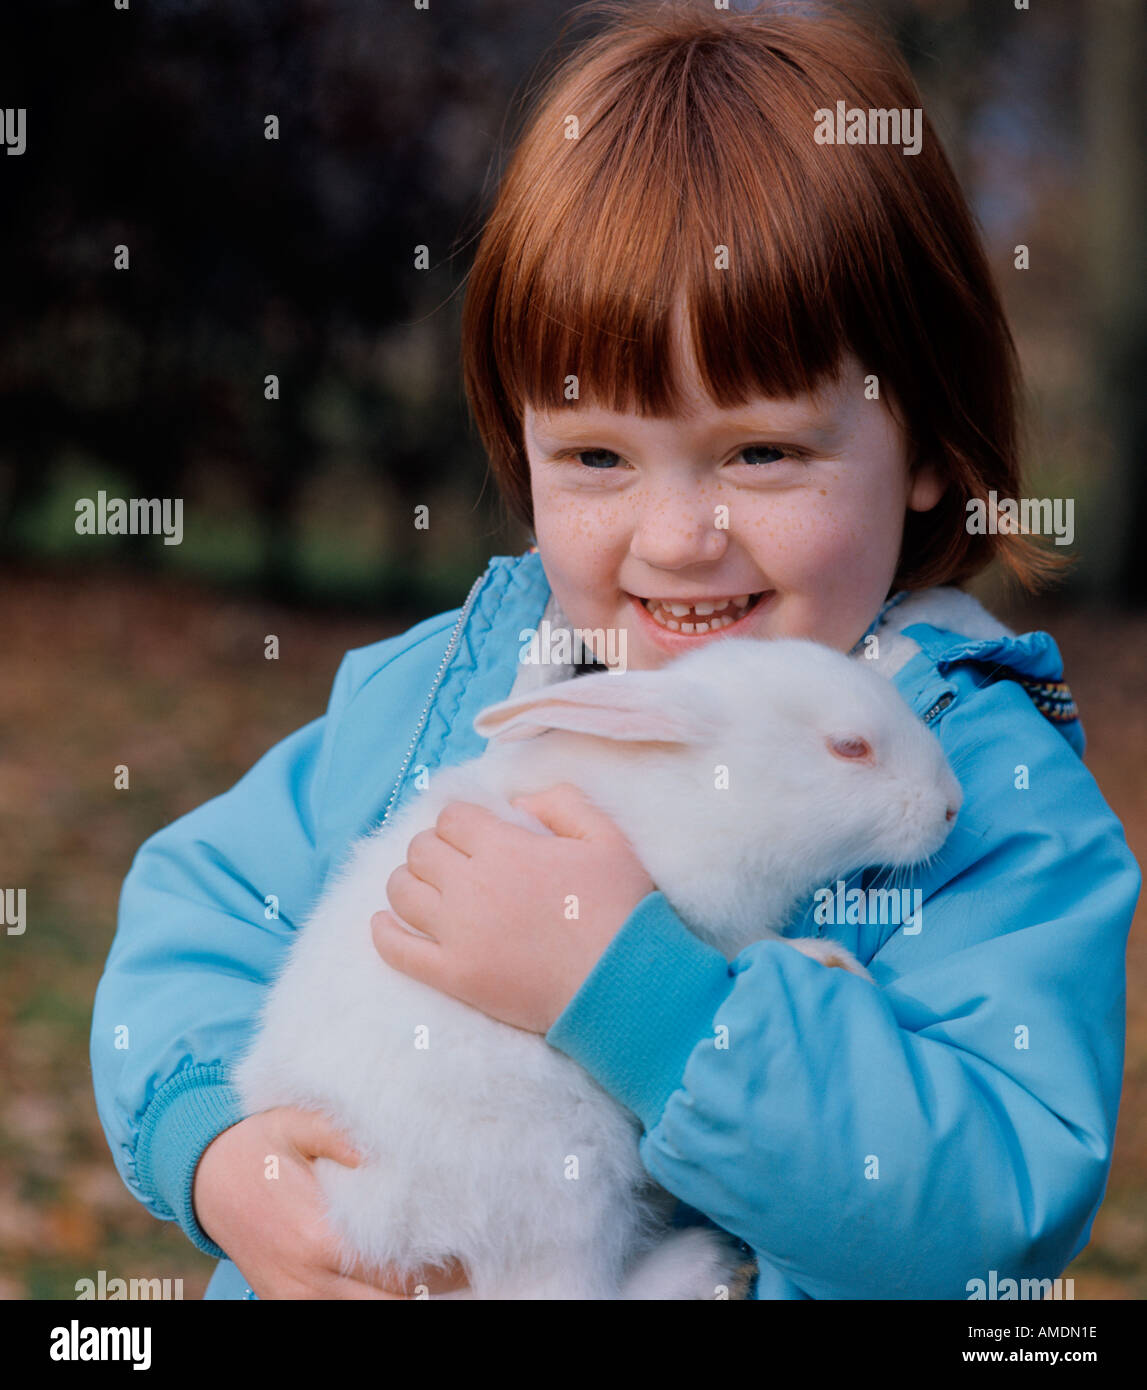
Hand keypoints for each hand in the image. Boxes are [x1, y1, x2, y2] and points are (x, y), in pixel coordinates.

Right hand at [192, 1107, 467, 1298]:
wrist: (205, 1178)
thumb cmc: (260, 1144)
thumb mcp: (301, 1122)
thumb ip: (348, 1138)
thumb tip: (403, 1153)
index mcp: (315, 1237)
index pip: (396, 1271)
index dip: (442, 1266)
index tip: (474, 1246)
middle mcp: (306, 1280)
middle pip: (390, 1302)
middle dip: (434, 1285)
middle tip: (469, 1259)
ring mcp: (294, 1299)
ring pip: (368, 1315)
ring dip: (404, 1295)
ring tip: (443, 1267)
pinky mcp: (287, 1305)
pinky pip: (340, 1314)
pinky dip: (374, 1299)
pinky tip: (399, 1276)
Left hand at [371, 782, 655, 1032]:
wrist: (623, 985)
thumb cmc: (620, 909)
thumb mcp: (607, 838)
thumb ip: (562, 803)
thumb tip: (519, 800)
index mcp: (505, 848)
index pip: (452, 817)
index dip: (461, 822)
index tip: (474, 835)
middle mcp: (472, 886)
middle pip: (420, 850)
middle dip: (433, 849)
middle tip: (453, 862)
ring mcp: (458, 934)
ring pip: (401, 892)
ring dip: (408, 883)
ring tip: (425, 888)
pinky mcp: (454, 976)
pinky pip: (397, 950)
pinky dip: (383, 933)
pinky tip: (385, 924)